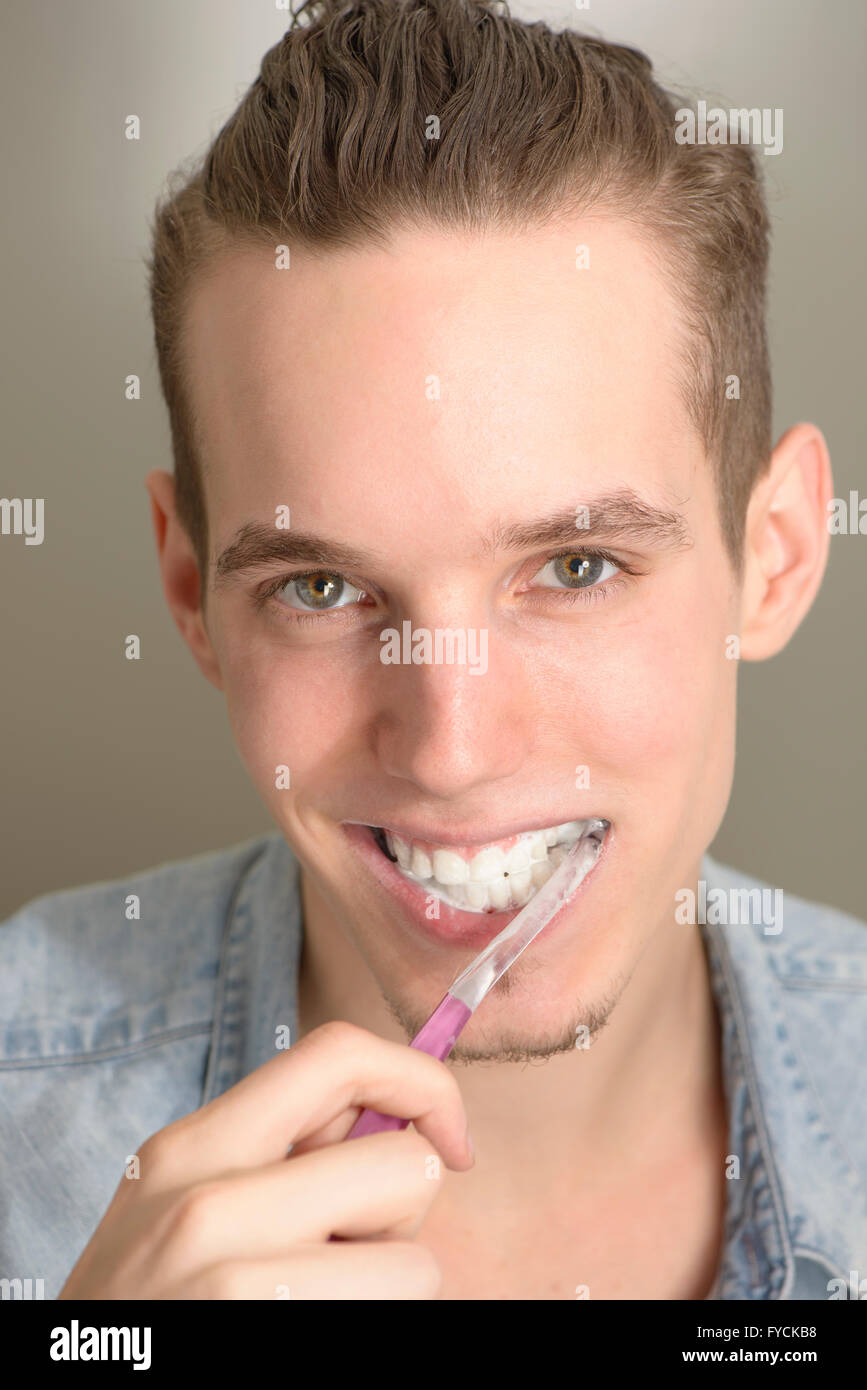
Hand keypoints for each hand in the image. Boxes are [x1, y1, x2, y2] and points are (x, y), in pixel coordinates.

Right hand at [58, 1021, 472, 1298]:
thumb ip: (273, 1156)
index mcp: (190, 1147)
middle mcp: (208, 1202)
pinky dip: (376, 1326)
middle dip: (401, 1216)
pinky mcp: (270, 1337)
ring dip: (388, 1287)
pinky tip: (309, 1335)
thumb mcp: (177, 1209)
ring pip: (418, 1262)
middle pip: (405, 1165)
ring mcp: (236, 1281)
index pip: (338, 1052)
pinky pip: (396, 1315)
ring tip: (320, 1301)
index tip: (447, 1138)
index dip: (422, 1081)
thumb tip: (402, 1115)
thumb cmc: (153, 1310)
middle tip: (346, 1253)